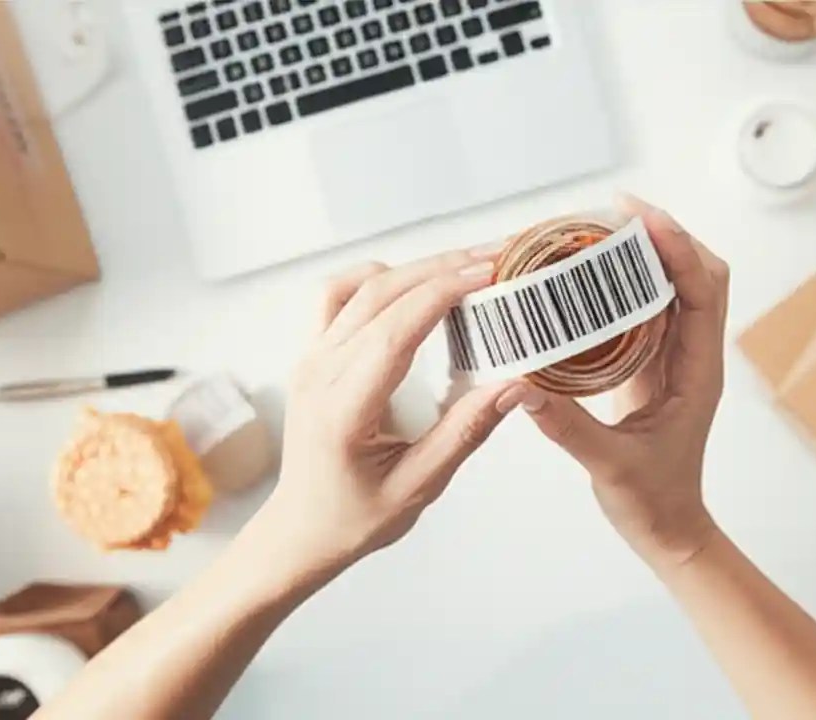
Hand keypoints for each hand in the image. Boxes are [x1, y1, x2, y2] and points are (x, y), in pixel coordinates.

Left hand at [252, 247, 531, 588]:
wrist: (302, 529)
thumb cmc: (354, 517)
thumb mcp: (418, 487)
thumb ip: (465, 432)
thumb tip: (514, 386)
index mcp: (343, 408)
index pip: (395, 328)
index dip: (444, 292)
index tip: (489, 272)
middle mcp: (319, 373)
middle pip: (380, 294)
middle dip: (442, 268)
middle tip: (495, 257)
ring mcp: (310, 359)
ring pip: (358, 287)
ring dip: (413, 269)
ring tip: (463, 267)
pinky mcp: (312, 355)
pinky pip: (337, 296)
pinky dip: (377, 279)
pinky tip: (413, 285)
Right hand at [522, 196, 729, 569]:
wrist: (668, 529)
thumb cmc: (653, 503)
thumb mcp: (609, 466)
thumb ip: (567, 428)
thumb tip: (522, 387)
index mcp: (697, 373)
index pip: (701, 293)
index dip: (676, 248)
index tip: (639, 218)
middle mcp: (693, 357)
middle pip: (699, 275)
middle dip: (666, 236)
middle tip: (616, 212)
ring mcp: (674, 360)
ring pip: (677, 288)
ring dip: (650, 253)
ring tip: (601, 229)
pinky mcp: (652, 367)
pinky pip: (648, 310)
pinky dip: (628, 283)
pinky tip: (590, 275)